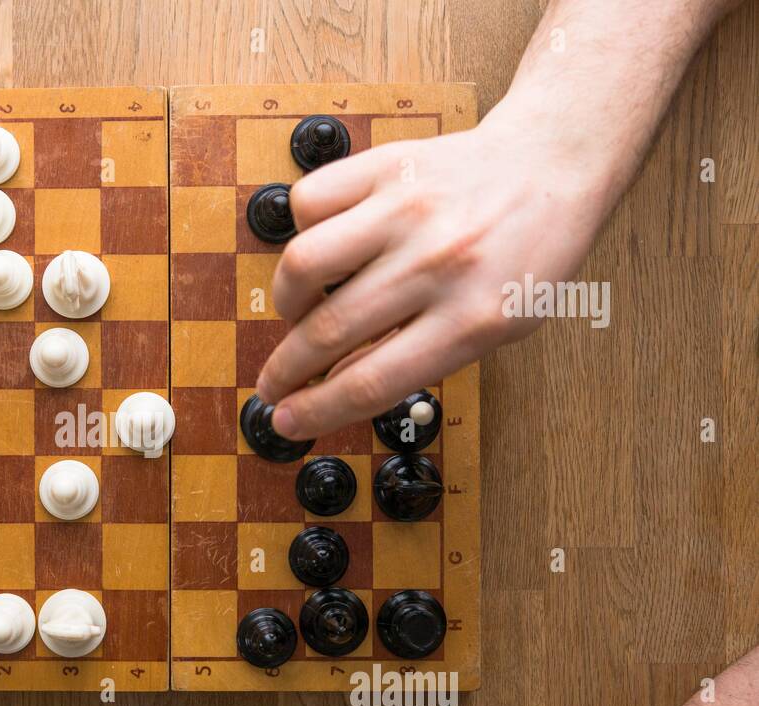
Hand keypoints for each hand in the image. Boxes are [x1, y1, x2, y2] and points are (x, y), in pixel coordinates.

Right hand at [256, 104, 612, 439]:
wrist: (551, 164)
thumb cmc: (526, 253)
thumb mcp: (493, 329)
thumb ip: (418, 358)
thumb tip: (337, 384)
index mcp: (473, 317)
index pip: (370, 382)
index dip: (317, 411)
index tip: (288, 421)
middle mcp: (437, 262)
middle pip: (328, 332)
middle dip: (285, 371)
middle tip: (275, 383)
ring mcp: (407, 211)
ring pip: (303, 264)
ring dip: (287, 300)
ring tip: (299, 310)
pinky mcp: (386, 166)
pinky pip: (309, 202)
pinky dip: (302, 230)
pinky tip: (325, 245)